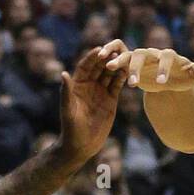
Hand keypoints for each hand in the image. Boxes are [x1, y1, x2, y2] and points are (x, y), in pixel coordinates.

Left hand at [60, 45, 127, 163]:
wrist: (82, 145)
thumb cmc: (71, 128)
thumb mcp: (68, 110)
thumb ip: (66, 92)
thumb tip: (63, 73)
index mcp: (77, 85)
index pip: (85, 66)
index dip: (91, 57)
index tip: (99, 49)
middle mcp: (89, 86)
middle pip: (98, 68)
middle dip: (106, 58)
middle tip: (116, 49)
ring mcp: (101, 92)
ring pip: (109, 75)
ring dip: (116, 66)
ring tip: (125, 57)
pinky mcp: (111, 101)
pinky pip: (117, 86)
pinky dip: (123, 78)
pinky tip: (130, 71)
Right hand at [101, 40, 193, 90]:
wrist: (172, 79)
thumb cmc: (184, 77)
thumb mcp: (193, 77)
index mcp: (170, 56)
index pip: (167, 57)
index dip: (164, 68)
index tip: (161, 83)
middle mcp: (154, 54)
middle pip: (144, 54)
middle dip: (137, 67)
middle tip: (133, 82)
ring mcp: (142, 57)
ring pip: (129, 54)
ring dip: (120, 59)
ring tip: (110, 67)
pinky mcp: (131, 62)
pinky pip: (119, 52)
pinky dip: (111, 52)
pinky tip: (103, 60)